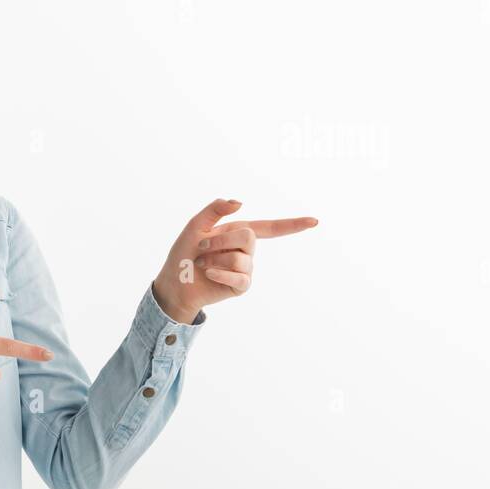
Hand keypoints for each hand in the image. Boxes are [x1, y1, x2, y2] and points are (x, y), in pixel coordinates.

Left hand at [152, 198, 318, 320]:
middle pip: (249, 236)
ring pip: (241, 257)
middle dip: (220, 240)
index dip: (292, 224)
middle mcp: (246, 250)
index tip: (315, 222)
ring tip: (202, 263)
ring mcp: (246, 268)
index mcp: (238, 232)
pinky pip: (239, 277)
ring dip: (215, 259)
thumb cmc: (184, 253)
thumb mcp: (196, 226)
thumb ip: (215, 209)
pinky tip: (208, 274)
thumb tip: (241, 202)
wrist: (174, 281)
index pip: (270, 227)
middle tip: (201, 248)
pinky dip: (219, 273)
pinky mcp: (241, 285)